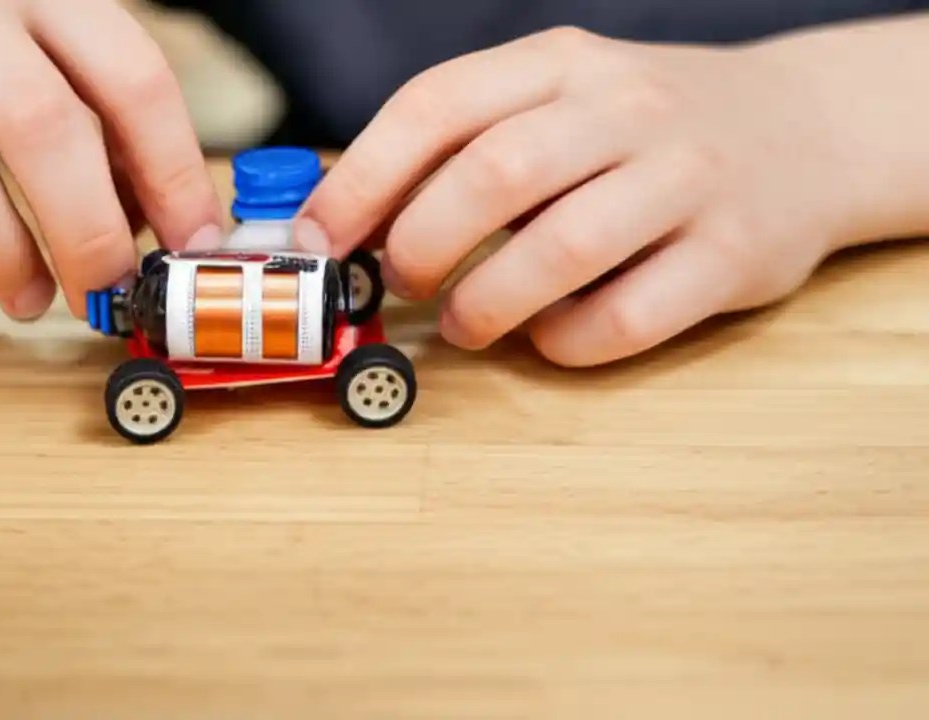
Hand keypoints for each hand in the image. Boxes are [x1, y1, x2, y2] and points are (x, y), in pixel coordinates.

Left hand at [300, 27, 864, 365]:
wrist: (807, 130)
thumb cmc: (644, 131)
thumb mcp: (560, 102)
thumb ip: (468, 147)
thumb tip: (352, 220)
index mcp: (561, 64)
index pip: (436, 106)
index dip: (360, 180)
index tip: (316, 240)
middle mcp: (627, 107)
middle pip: (494, 175)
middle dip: (422, 245)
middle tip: (403, 282)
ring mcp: (688, 177)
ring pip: (563, 248)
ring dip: (488, 304)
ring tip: (467, 324)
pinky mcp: (734, 253)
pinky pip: (628, 315)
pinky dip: (565, 342)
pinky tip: (549, 337)